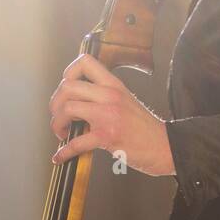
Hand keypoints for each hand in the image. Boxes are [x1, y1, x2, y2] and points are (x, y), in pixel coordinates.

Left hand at [48, 55, 173, 175]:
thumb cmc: (144, 129)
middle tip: (59, 118)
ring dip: (57, 124)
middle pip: (67, 86)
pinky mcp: (107, 136)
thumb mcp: (125, 102)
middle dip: (55, 104)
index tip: (65, 91)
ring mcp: (108, 114)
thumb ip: (103, 98)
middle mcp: (109, 95)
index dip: (67, 74)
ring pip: (67, 108)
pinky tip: (60, 157)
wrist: (164, 146)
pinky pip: (76, 142)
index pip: (85, 62)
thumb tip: (76, 104)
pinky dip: (63, 152)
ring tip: (62, 134)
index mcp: (113, 84)